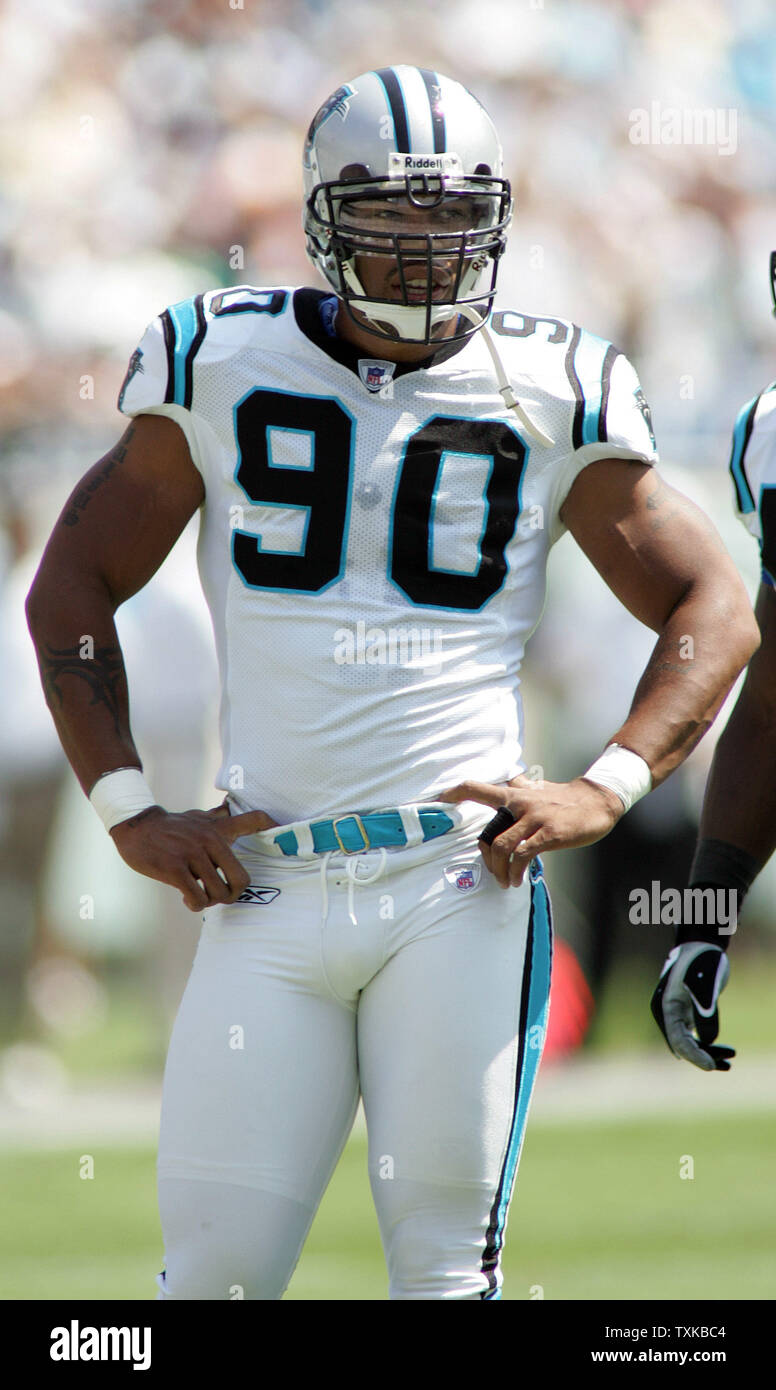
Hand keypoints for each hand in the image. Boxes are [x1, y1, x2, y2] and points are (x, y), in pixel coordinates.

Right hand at [110, 801, 276, 910]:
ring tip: (199, 896)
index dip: (275, 827)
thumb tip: (234, 805)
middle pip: (241, 880)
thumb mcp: (199, 817)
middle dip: (233, 894)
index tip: (288, 839)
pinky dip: (196, 904)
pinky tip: (188, 899)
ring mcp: (193, 855)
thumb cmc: (172, 825)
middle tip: (221, 894)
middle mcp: (210, 841)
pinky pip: (197, 897)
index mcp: (219, 829)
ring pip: (218, 894)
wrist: (136, 827)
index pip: (255, 821)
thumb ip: (219, 817)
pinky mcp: (175, 869)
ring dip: (210, 902)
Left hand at [438, 774, 623, 886]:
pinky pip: (523, 855)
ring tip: (505, 881)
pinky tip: (518, 879)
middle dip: (486, 859)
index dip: (455, 793)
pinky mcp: (549, 833)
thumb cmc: (563, 798)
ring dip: (499, 870)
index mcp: (514, 793)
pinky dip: (516, 870)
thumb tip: (509, 780)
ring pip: (501, 847)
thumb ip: (520, 787)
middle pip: (487, 834)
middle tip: (493, 871)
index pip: (477, 788)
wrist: (596, 801)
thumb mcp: (538, 788)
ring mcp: (534, 818)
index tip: (439, 800)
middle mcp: (520, 804)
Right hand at [650, 942, 734, 1070]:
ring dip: (709, 1052)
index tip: (711, 1066)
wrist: (703, 944)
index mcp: (665, 1006)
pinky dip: (709, 1044)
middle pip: (683, 1044)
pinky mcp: (687, 1012)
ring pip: (690, 1041)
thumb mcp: (706, 986)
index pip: (677, 1039)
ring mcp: (676, 1013)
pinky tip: (726, 1050)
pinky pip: (695, 1034)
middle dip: (703, 1056)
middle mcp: (667, 1012)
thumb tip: (706, 1039)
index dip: (694, 1055)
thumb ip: (706, 1012)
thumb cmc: (702, 961)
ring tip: (731, 1059)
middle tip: (727, 1065)